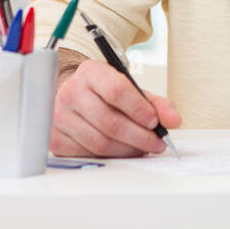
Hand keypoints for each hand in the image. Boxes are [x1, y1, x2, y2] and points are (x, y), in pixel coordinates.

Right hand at [50, 58, 181, 157]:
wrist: (76, 94)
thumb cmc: (106, 92)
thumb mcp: (133, 90)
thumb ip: (157, 103)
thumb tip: (174, 121)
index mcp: (90, 72)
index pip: (116, 90)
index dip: (138, 109)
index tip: (155, 122)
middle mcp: (70, 92)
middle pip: (109, 121)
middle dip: (139, 136)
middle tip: (156, 143)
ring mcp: (59, 116)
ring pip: (99, 142)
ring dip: (127, 150)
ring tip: (143, 148)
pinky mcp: (55, 138)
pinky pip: (87, 154)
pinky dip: (110, 156)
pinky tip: (122, 151)